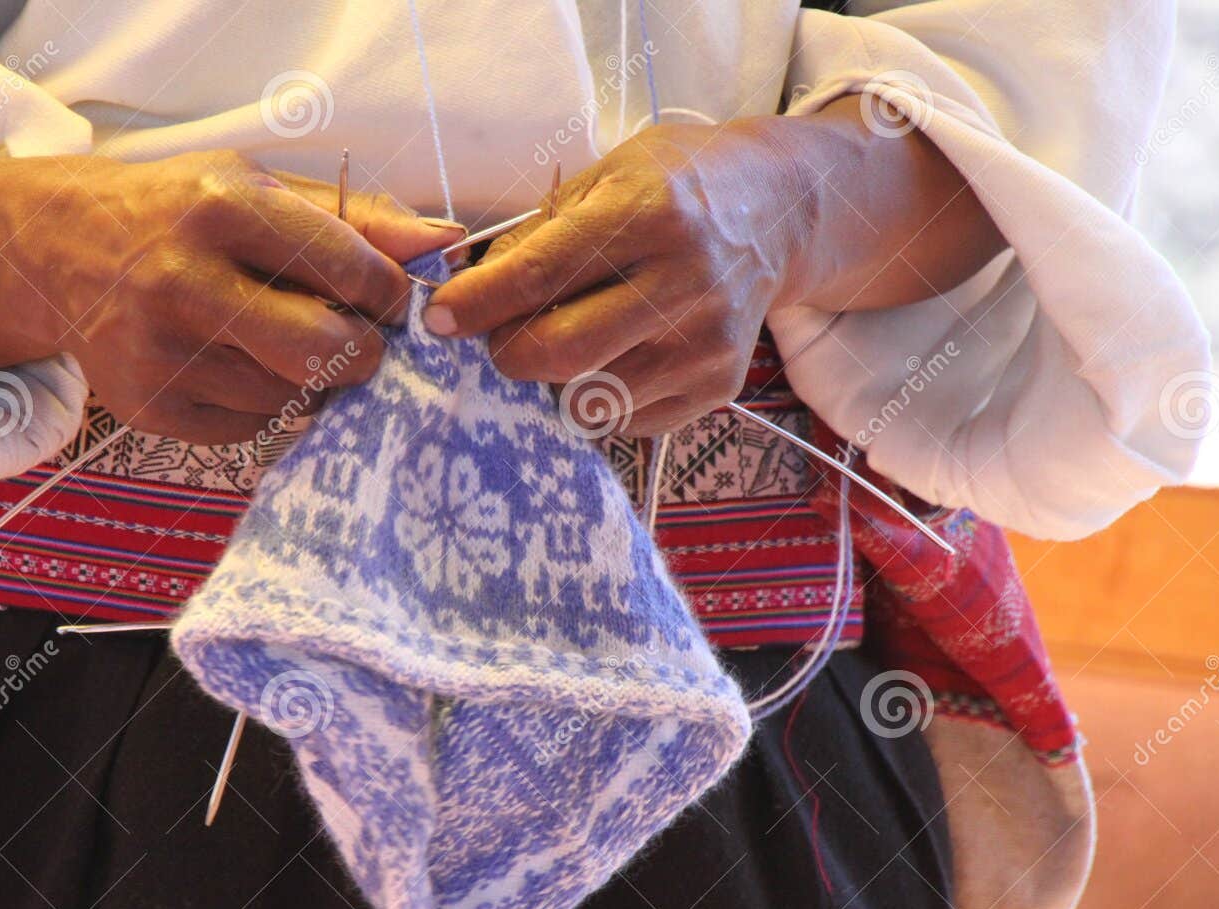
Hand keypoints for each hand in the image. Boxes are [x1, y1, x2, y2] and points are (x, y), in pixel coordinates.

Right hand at [0, 149, 463, 443]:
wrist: (54, 249)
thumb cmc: (178, 213)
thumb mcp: (257, 188)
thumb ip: (354, 218)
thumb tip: (445, 241)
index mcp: (219, 207)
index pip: (345, 266)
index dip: (387, 292)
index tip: (388, 298)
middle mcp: (183, 280)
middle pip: (323, 352)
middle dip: (363, 354)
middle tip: (359, 342)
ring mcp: (160, 352)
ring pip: (291, 396)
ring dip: (310, 379)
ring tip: (278, 340)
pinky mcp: (150, 407)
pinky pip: (251, 425)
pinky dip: (264, 402)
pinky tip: (236, 364)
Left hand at [420, 122, 808, 437]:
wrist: (779, 212)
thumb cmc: (675, 188)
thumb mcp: (605, 178)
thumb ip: (535, 237)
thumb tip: (465, 296)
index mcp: (648, 214)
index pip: (540, 275)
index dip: (477, 304)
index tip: (438, 319)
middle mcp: (684, 281)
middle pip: (560, 353)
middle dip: (509, 353)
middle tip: (503, 337)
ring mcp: (706, 342)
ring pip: (588, 398)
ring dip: (556, 380)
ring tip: (571, 337)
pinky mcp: (718, 385)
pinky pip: (626, 419)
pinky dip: (600, 397)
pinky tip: (618, 354)